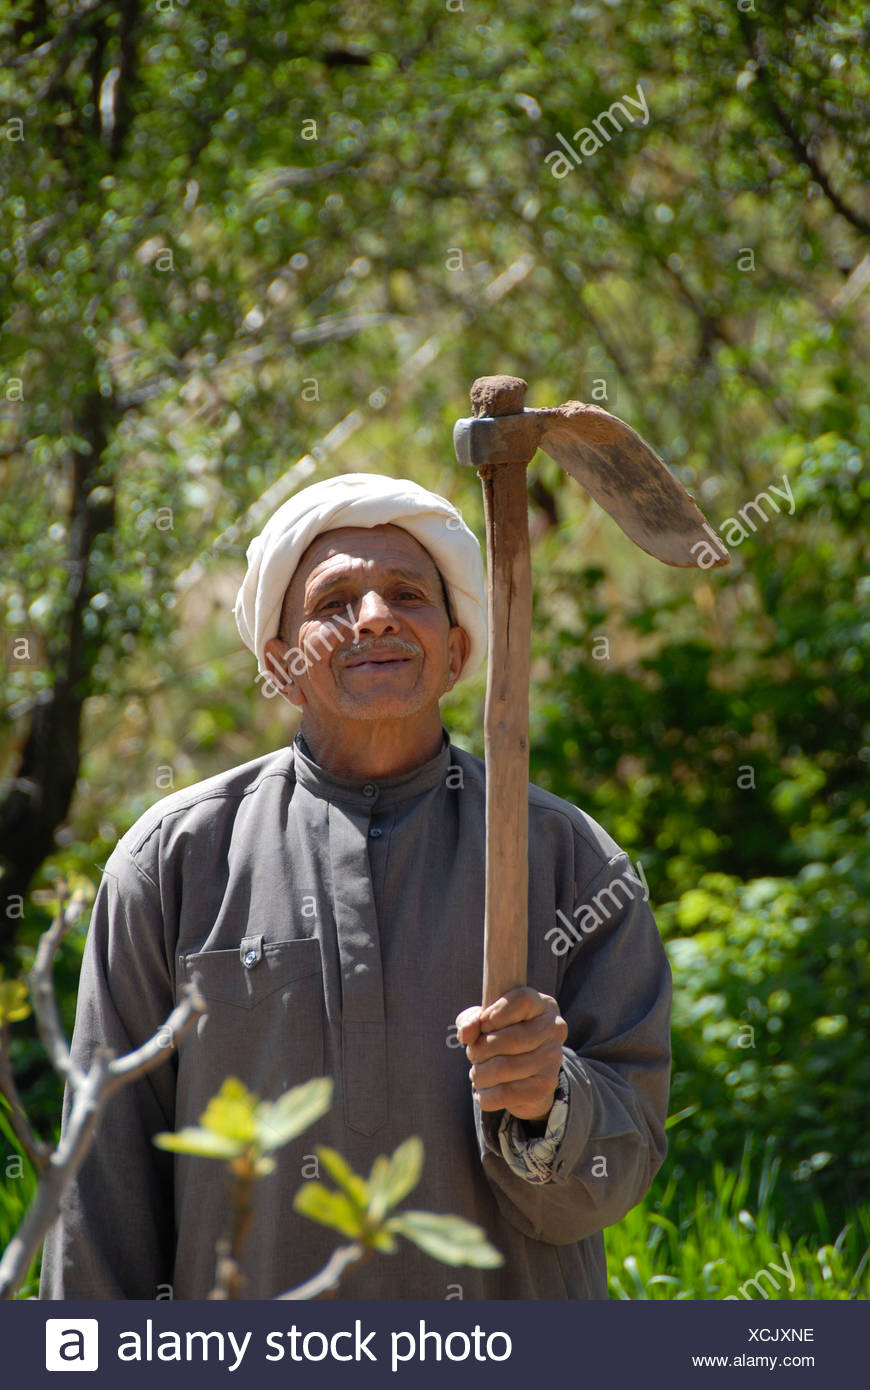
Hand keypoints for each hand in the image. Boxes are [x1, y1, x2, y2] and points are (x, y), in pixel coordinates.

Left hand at [455, 987, 566, 1124]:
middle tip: (473, 1054)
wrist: (527, 1076)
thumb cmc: (502, 1037)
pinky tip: (484, 1090)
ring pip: (503, 1068)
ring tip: (477, 1072)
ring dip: (479, 1073)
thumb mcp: (486, 1021)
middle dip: (479, 1049)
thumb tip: (466, 1033)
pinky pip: (505, 1093)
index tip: (483, 1023)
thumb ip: (472, 1020)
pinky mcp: (544, 1087)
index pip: (522, 1000)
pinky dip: (485, 1094)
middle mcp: (554, 1030)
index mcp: (543, 1005)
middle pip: (509, 1039)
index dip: (495, 1012)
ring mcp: (552, 1060)